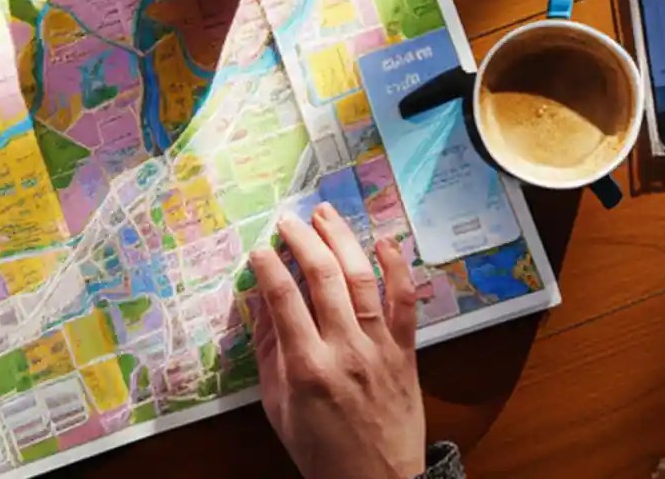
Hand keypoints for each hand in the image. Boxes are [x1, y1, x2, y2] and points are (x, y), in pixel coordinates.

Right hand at [250, 203, 425, 478]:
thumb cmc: (319, 449)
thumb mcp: (277, 406)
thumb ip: (269, 351)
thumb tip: (261, 303)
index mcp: (307, 367)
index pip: (283, 299)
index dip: (269, 266)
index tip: (259, 248)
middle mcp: (345, 349)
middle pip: (323, 278)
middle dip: (303, 240)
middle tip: (288, 219)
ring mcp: (380, 347)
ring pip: (362, 279)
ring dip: (343, 240)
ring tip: (325, 214)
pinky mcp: (406, 351)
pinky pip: (405, 301)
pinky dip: (398, 267)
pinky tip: (384, 241)